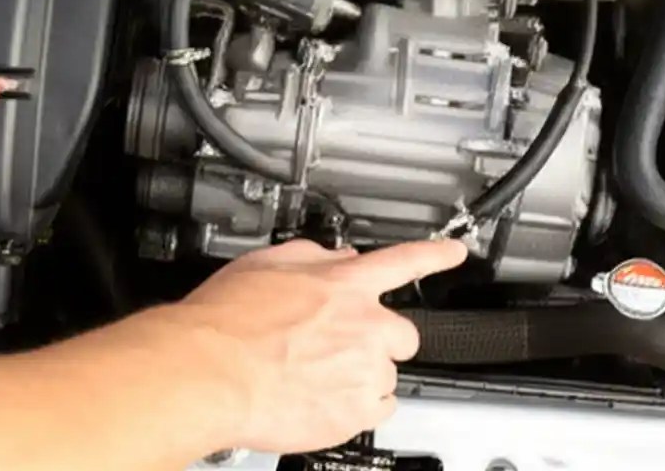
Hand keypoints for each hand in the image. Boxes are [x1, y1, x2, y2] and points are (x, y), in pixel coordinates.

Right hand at [180, 239, 467, 453]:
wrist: (210, 373)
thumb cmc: (225, 322)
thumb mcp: (265, 264)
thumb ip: (311, 257)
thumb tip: (334, 257)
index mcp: (344, 284)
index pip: (404, 261)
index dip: (434, 255)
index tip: (455, 252)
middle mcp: (365, 324)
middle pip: (402, 334)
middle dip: (378, 340)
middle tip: (339, 348)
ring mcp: (364, 370)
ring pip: (385, 375)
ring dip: (361, 376)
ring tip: (316, 378)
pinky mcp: (357, 413)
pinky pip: (378, 410)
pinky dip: (356, 408)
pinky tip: (322, 401)